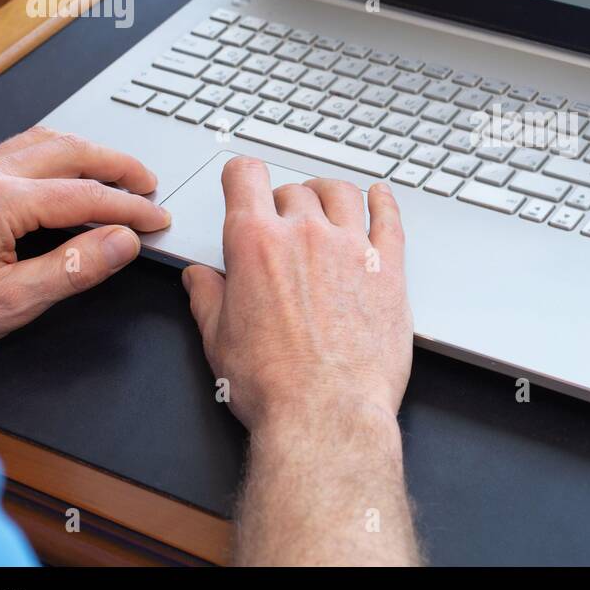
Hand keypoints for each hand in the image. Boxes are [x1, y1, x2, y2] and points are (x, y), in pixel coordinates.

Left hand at [0, 126, 169, 358]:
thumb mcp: (8, 303)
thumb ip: (73, 269)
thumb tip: (121, 243)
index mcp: (0, 203)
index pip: (87, 196)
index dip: (131, 208)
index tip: (157, 219)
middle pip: (71, 152)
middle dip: (118, 166)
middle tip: (149, 184)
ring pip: (44, 142)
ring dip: (89, 153)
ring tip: (117, 172)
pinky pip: (20, 149)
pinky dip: (57, 153)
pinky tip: (65, 169)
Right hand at [181, 157, 413, 432]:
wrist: (326, 414)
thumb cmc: (273, 386)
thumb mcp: (218, 341)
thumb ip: (207, 298)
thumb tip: (199, 278)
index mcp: (255, 245)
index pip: (246, 176)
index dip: (242, 176)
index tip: (245, 181)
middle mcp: (304, 235)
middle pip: (295, 190)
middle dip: (284, 203)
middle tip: (284, 224)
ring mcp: (351, 248)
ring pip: (342, 193)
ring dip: (330, 194)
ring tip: (328, 205)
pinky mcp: (388, 268)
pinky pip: (389, 218)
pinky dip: (384, 202)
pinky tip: (381, 198)